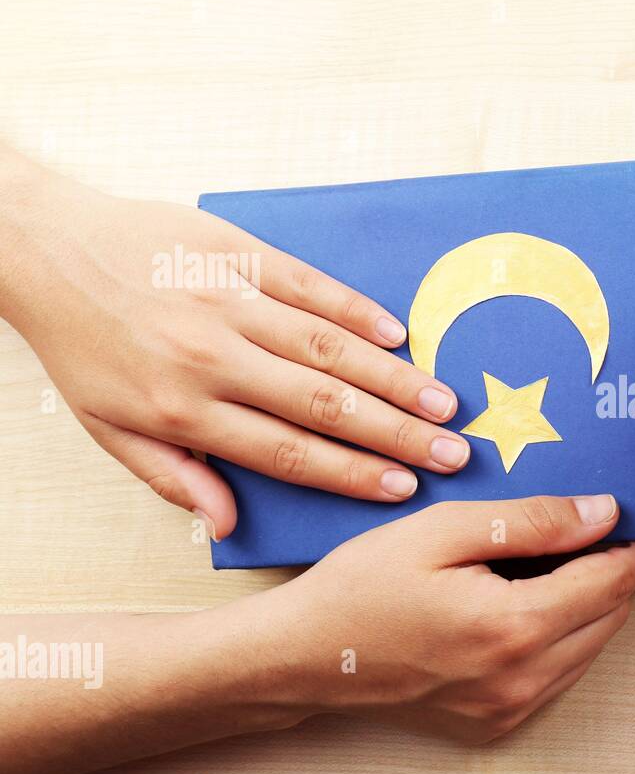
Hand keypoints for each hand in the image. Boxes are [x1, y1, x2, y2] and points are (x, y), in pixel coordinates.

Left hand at [0, 146, 468, 539]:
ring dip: (391, 377)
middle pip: (321, 404)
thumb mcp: (105, 426)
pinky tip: (397, 335)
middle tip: (452, 452)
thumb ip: (172, 477)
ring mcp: (227, 300)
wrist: (42, 249)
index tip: (403, 489)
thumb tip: (225, 524)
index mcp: (181, 410)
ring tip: (442, 401)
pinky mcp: (235, 251)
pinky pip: (306, 284)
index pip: (286, 452)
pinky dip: (355, 310)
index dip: (350, 473)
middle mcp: (211, 358)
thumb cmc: (82, 344)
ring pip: (325, 347)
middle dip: (395, 432)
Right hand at [0, 495, 634, 773]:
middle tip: (603, 524)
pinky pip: (557, 671)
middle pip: (608, 613)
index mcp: (513, 627)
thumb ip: (530, 522)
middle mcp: (521, 679)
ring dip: (589, 601)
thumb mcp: (440, 531)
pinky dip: (559, 633)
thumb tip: (603, 513)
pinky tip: (523, 600)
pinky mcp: (495, 723)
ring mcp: (509, 708)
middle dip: (616, 568)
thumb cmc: (361, 587)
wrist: (303, 660)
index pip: (613, 580)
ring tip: (555, 558)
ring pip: (588, 644)